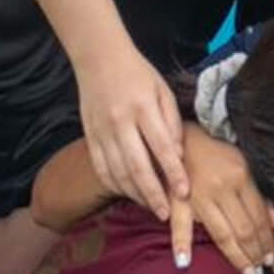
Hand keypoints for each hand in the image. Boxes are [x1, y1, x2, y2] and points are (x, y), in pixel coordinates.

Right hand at [75, 46, 187, 221]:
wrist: (99, 59)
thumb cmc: (139, 75)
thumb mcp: (163, 91)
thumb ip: (172, 123)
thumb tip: (178, 155)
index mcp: (143, 107)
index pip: (161, 146)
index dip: (173, 172)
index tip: (184, 192)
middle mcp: (120, 121)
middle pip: (137, 166)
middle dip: (152, 193)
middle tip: (165, 214)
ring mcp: (101, 131)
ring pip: (117, 172)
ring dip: (134, 194)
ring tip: (151, 207)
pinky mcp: (89, 136)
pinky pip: (101, 168)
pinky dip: (114, 185)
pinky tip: (128, 192)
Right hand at [169, 124, 273, 273]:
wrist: (182, 139)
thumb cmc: (216, 155)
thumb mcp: (244, 169)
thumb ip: (261, 199)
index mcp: (240, 177)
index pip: (259, 216)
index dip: (267, 240)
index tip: (271, 258)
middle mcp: (221, 188)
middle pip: (243, 229)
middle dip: (254, 253)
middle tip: (260, 272)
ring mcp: (198, 195)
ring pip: (221, 233)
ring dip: (235, 256)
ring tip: (246, 273)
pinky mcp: (176, 199)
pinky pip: (179, 224)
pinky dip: (181, 243)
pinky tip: (184, 263)